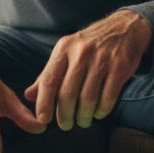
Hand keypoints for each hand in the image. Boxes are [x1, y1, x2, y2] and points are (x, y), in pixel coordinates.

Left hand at [24, 10, 151, 130]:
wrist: (124, 28)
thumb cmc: (90, 44)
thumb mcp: (66, 52)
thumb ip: (48, 74)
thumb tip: (29, 96)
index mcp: (64, 49)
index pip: (48, 80)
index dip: (44, 103)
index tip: (43, 120)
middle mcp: (81, 53)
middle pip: (67, 94)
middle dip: (65, 115)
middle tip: (66, 125)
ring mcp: (101, 59)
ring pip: (88, 99)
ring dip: (84, 116)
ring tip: (83, 121)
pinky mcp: (119, 67)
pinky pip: (108, 97)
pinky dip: (102, 110)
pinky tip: (99, 112)